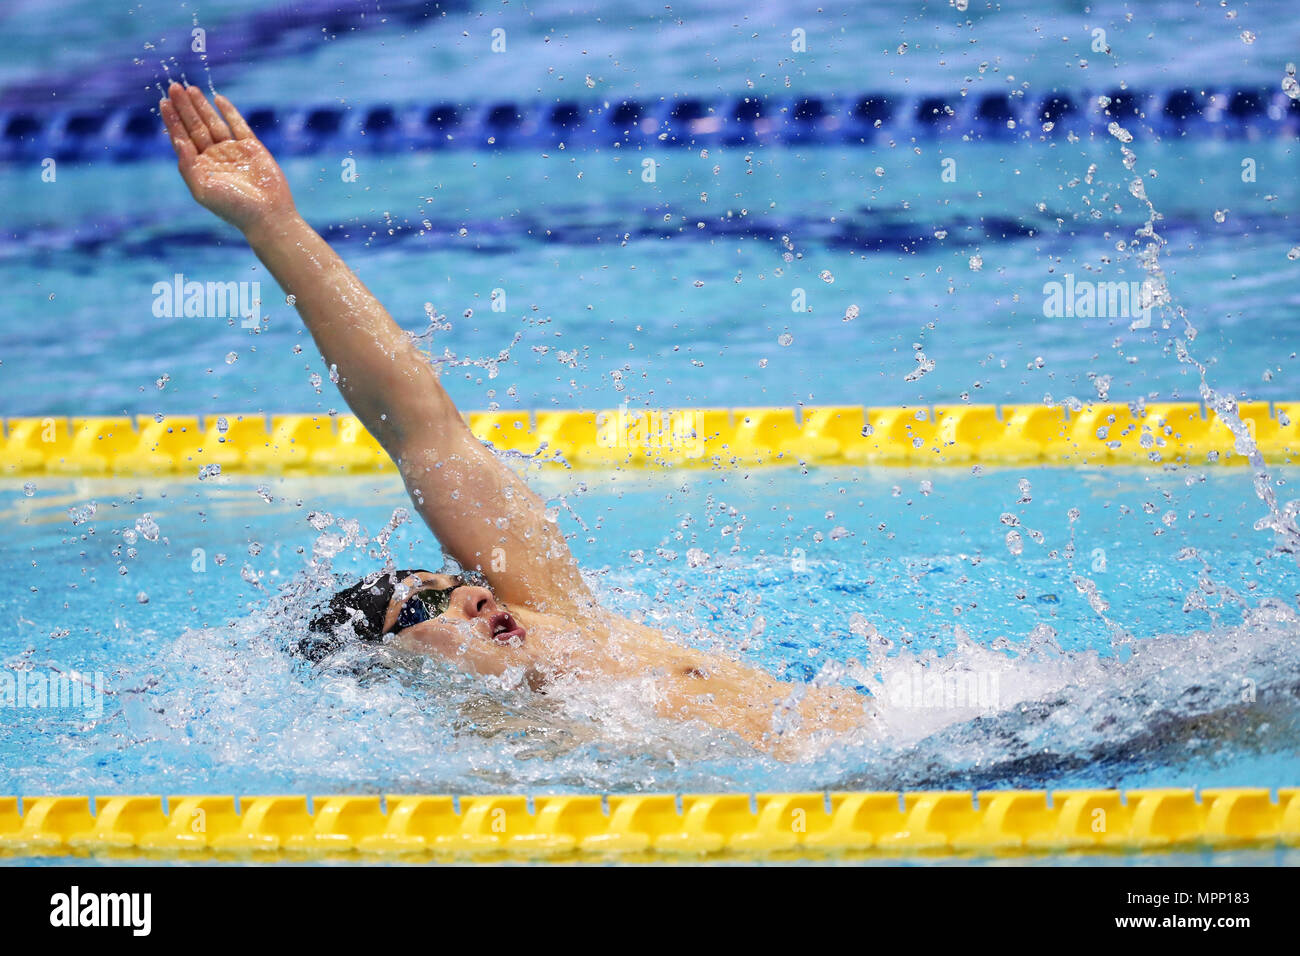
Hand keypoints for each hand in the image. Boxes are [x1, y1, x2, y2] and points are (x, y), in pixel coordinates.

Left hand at [160, 83, 295, 234]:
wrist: (268, 215)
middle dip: (184, 107)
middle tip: (174, 87)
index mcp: (200, 167)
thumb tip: (177, 141)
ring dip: (201, 106)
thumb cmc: (234, 208)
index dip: (173, 120)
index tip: (164, 101)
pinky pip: (238, 125)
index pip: (182, 138)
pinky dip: (229, 112)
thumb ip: (187, 166)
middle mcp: (214, 157)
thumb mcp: (202, 189)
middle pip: (195, 126)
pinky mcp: (252, 148)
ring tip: (190, 88)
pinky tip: (218, 99)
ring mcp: (233, 151)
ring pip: (213, 122)